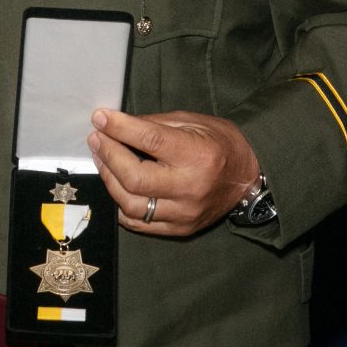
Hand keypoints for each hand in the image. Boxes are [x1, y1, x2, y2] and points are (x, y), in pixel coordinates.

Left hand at [88, 108, 260, 236]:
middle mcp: (191, 187)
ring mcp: (185, 213)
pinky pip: (139, 223)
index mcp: (198, 155)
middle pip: (134, 178)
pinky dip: (121, 204)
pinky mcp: (180, 229)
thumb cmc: (220, 143)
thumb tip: (116, 124)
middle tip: (96, 139)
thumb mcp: (192, 122)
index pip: (150, 140)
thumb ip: (154, 125)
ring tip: (103, 160)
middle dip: (108, 156)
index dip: (119, 128)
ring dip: (109, 180)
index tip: (100, 118)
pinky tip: (116, 186)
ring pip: (131, 204)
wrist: (249, 177)